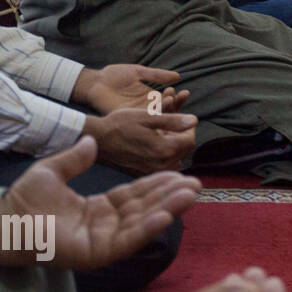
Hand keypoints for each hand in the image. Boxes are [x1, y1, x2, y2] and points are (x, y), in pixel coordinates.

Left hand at [0, 135, 200, 269]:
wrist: (3, 220)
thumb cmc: (22, 200)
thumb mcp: (52, 171)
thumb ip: (75, 159)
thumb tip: (91, 139)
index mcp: (95, 208)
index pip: (133, 195)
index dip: (155, 184)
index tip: (177, 171)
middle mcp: (104, 225)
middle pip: (144, 208)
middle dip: (169, 196)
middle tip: (195, 183)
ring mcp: (102, 241)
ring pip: (141, 223)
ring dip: (167, 209)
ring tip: (190, 194)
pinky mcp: (97, 254)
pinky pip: (127, 240)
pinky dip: (147, 228)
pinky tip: (166, 215)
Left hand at [74, 64, 188, 114]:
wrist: (95, 81)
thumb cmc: (114, 75)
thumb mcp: (138, 72)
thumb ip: (156, 74)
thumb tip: (178, 76)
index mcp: (150, 97)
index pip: (168, 100)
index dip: (177, 98)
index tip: (184, 92)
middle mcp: (145, 107)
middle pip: (165, 110)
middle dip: (174, 105)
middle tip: (179, 97)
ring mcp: (137, 113)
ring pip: (155, 116)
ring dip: (163, 110)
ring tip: (170, 100)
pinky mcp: (127, 117)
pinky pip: (141, 120)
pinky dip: (150, 116)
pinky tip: (157, 110)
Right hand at [83, 108, 197, 174]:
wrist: (96, 139)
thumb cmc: (118, 124)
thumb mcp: (146, 116)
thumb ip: (173, 120)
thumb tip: (195, 121)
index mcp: (165, 150)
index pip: (190, 140)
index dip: (186, 128)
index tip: (175, 120)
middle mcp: (161, 165)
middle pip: (183, 151)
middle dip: (179, 138)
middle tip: (163, 127)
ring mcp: (152, 172)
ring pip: (174, 159)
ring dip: (171, 148)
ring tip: (156, 136)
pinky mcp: (144, 175)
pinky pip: (162, 166)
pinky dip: (161, 156)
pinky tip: (148, 147)